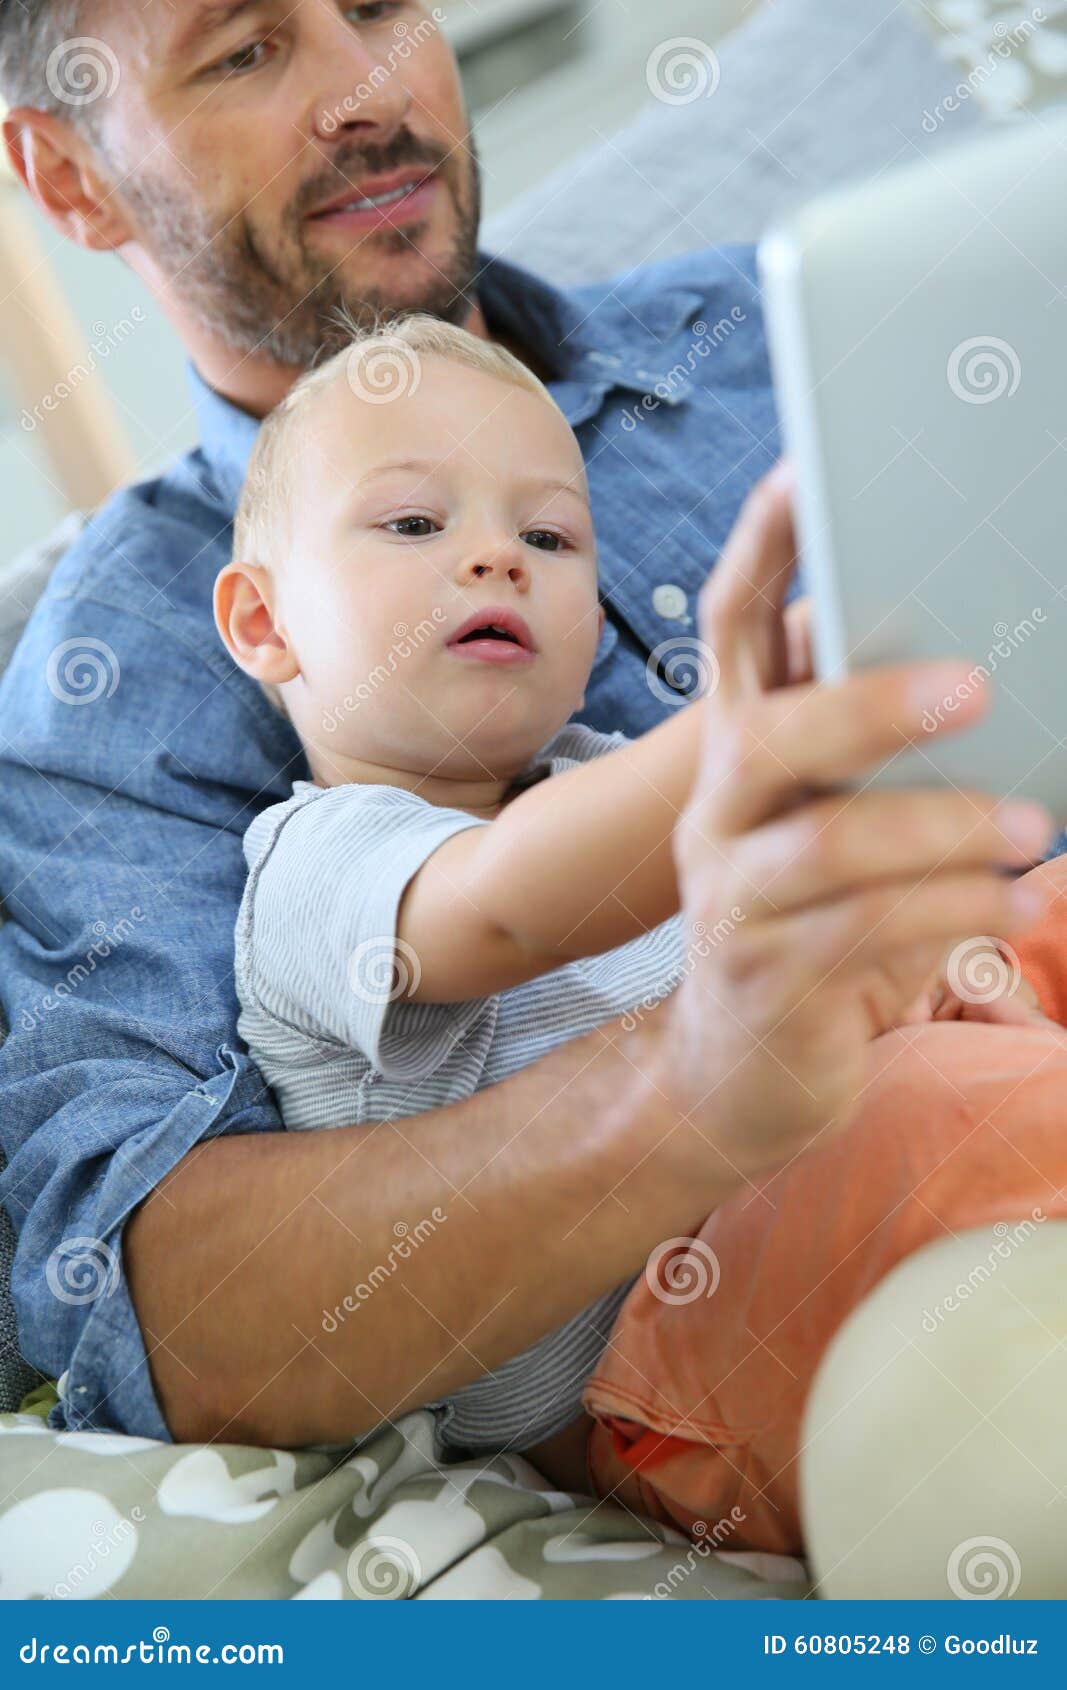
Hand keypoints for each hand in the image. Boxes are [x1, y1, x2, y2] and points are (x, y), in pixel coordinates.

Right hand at [659, 461, 1055, 1183]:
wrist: (736, 1074)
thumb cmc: (815, 930)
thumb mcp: (841, 835)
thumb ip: (883, 768)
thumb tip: (995, 686)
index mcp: (739, 759)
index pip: (730, 632)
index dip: (762, 550)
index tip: (805, 470)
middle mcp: (719, 816)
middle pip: (770, 735)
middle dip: (869, 705)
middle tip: (977, 688)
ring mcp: (731, 900)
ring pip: (828, 845)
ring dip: (943, 830)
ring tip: (1034, 830)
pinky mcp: (766, 979)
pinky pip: (865, 934)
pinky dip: (955, 912)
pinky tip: (1018, 904)